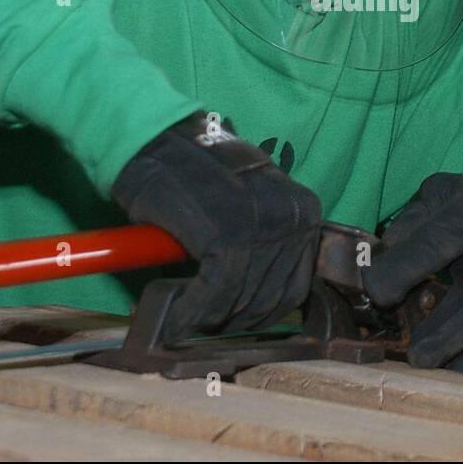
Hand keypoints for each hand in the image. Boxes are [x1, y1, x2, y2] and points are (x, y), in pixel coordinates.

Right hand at [111, 111, 320, 344]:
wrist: (157, 139)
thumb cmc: (198, 173)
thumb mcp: (251, 199)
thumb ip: (267, 239)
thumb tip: (261, 297)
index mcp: (304, 210)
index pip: (295, 287)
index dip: (261, 312)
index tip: (235, 320)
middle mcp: (292, 217)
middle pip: (270, 300)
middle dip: (234, 320)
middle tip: (204, 324)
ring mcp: (261, 225)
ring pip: (241, 301)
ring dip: (210, 320)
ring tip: (185, 319)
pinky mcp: (226, 233)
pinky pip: (214, 293)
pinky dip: (192, 312)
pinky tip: (176, 318)